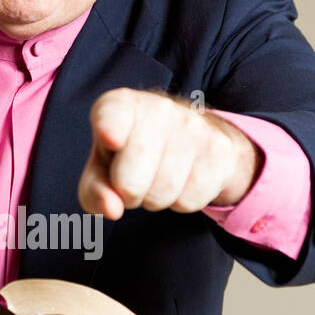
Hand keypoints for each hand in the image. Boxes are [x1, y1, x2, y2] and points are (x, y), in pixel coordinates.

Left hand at [77, 88, 262, 218]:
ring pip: (162, 195)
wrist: (196, 138)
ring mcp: (193, 127)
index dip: (110, 129)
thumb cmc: (134, 153)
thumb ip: (95, 190)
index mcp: (121, 105)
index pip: (113, 115)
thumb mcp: (103, 167)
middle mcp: (158, 108)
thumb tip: (111, 209)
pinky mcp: (219, 150)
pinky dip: (181, 201)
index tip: (111, 138)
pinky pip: (188, 201)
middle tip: (133, 180)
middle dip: (128, 194)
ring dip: (155, 198)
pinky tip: (182, 178)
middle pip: (130, 182)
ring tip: (158, 177)